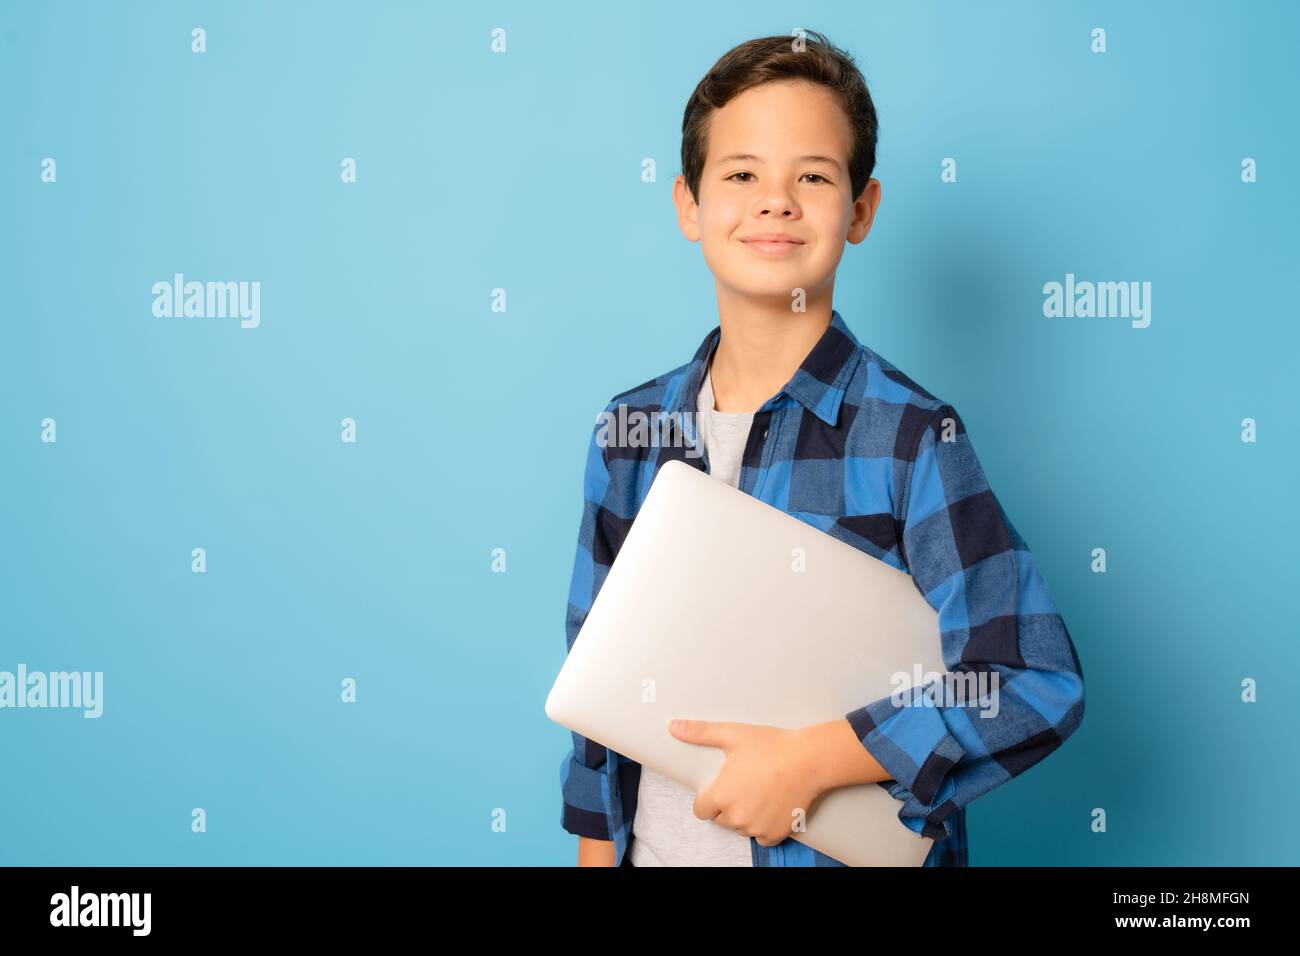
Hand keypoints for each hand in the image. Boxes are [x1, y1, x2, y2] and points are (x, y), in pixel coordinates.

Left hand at [668, 718, 821, 846]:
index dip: (708, 799)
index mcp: (721, 795)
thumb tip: (673, 726)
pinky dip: (764, 827)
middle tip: (745, 785)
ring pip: (741, 828)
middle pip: (721, 819)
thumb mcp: (732, 734)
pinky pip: (761, 838)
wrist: (808, 759)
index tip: (721, 787)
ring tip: (760, 792)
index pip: (701, 810)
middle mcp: (736, 816)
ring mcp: (757, 827)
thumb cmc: (771, 745)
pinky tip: (771, 806)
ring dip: (746, 816)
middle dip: (728, 806)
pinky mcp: (776, 833)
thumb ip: (700, 733)